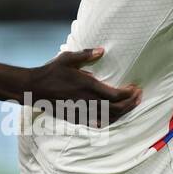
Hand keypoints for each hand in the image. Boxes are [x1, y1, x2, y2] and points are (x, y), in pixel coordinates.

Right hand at [27, 47, 141, 125]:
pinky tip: (114, 116)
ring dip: (123, 113)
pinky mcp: (76, 118)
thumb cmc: (51, 71)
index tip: (136, 88)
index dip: (129, 93)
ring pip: (109, 118)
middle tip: (139, 96)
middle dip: (131, 103)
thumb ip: (86, 55)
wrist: (34, 88)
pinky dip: (110, 120)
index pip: (116, 95)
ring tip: (130, 105)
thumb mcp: (68, 58)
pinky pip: (98, 123)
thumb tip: (102, 50)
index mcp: (88, 86)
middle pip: (117, 108)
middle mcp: (87, 101)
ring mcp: (82, 111)